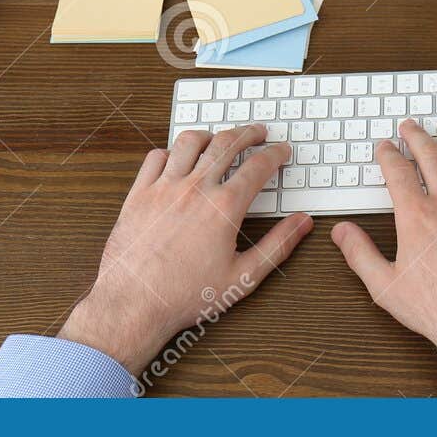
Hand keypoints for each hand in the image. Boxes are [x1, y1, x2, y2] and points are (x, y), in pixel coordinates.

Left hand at [58, 124, 312, 374]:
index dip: (275, 153)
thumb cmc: (185, 295)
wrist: (134, 304)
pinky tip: (177, 158)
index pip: (258, 166)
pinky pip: (155, 157)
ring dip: (211, 134)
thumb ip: (277, 246)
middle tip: (258, 131)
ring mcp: (164, 188)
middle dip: (248, 132)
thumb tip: (302, 224)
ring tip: (220, 137)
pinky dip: (170, 151)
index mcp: (224, 207)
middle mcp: (195, 189)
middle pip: (227, 143)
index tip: (281, 150)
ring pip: (190, 142)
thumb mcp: (243, 278)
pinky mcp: (139, 194)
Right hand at [331, 119, 436, 364]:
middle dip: (417, 136)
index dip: (388, 154)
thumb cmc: (436, 308)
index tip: (384, 146)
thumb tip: (341, 232)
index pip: (398, 171)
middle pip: (432, 156)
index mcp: (417, 217)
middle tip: (410, 126)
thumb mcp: (384, 285)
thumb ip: (360, 254)